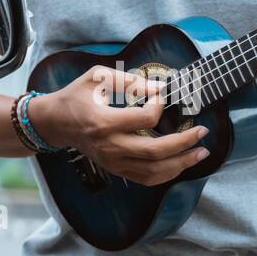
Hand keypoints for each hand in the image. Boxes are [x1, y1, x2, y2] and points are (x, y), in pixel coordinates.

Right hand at [29, 66, 208, 185]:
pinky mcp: (115, 168)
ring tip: (200, 152)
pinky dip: (167, 174)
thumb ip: (128, 80)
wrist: (54, 122)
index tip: (162, 95)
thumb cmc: (75, 96)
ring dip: (181, 163)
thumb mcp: (96, 77)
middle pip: (155, 151)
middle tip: (202, 131)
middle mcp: (109, 146)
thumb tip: (157, 88)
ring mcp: (112, 161)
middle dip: (184, 142)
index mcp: (104, 122)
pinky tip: (180, 164)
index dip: (160, 105)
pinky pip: (146, 178)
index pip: (145, 119)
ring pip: (154, 170)